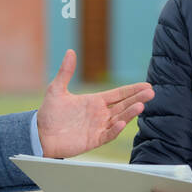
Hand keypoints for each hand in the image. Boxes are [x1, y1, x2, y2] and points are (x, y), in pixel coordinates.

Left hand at [37, 49, 153, 157]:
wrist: (40, 134)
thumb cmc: (49, 113)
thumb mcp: (56, 89)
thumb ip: (65, 71)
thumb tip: (70, 51)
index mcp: (94, 101)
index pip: (118, 94)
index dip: (132, 90)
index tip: (146, 85)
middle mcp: (99, 114)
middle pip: (123, 105)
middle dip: (137, 99)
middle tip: (151, 93)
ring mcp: (98, 127)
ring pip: (119, 119)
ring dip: (130, 113)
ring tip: (141, 106)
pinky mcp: (93, 140)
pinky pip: (107, 134)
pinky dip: (115, 129)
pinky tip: (121, 122)